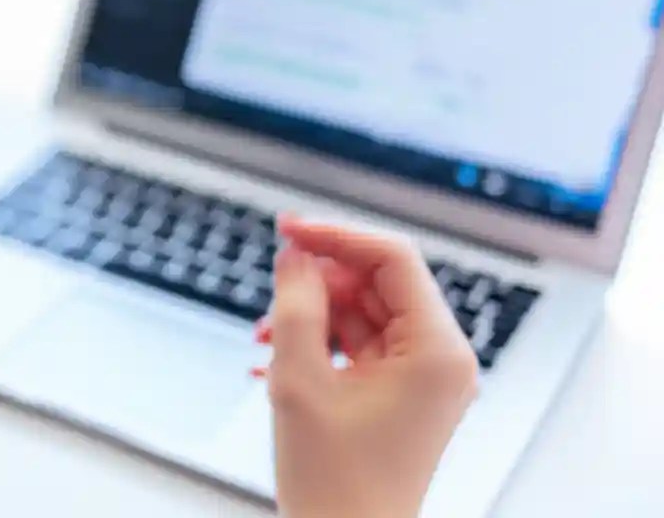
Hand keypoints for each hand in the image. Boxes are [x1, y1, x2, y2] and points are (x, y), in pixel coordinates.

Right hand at [258, 216, 478, 517]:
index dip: (336, 235)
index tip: (288, 228)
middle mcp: (443, 358)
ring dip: (314, 313)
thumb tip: (295, 255)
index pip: (393, 258)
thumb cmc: (334, 483)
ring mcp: (425, 377)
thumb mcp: (300, 380)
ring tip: (267, 336)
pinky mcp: (403, 392)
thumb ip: (296, 305)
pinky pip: (362, 343)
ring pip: (365, 311)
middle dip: (320, 281)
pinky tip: (278, 355)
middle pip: (379, 282)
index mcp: (438, 351)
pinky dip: (321, 341)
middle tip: (271, 287)